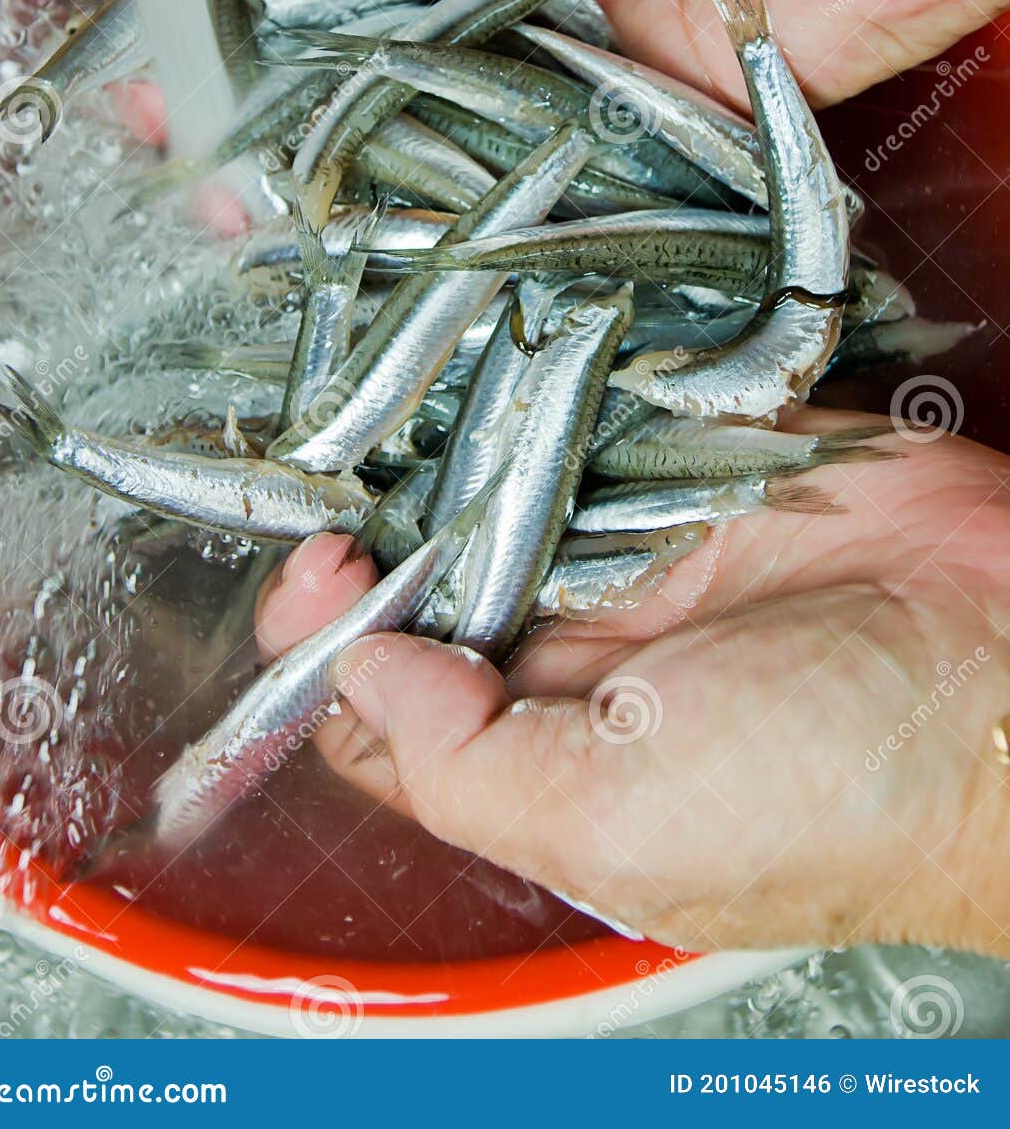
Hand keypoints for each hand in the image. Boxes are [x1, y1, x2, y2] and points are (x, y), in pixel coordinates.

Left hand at [256, 411, 1009, 954]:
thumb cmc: (840, 789)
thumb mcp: (613, 820)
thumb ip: (460, 760)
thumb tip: (360, 672)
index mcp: (546, 751)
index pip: (387, 704)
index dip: (327, 638)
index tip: (317, 560)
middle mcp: (583, 643)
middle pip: (434, 569)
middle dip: (375, 511)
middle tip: (337, 452)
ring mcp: (644, 537)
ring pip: (505, 469)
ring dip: (452, 427)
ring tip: (400, 376)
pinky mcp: (705, 452)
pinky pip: (604, 398)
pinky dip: (554, 367)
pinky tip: (499, 335)